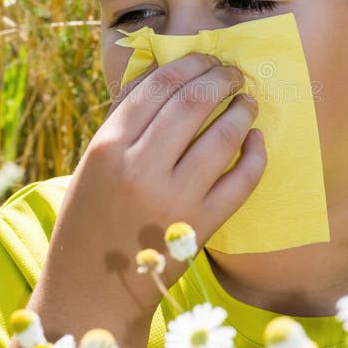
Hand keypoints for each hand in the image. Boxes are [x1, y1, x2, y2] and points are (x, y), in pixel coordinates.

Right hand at [35, 53, 265, 337]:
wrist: (92, 288)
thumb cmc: (91, 217)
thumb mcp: (93, 163)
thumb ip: (124, 120)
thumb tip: (166, 71)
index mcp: (108, 147)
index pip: (158, 85)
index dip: (190, 64)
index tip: (208, 59)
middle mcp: (141, 168)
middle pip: (193, 102)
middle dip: (220, 78)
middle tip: (233, 74)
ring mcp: (174, 198)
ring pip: (223, 136)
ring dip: (242, 110)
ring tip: (248, 101)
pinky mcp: (202, 226)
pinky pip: (242, 179)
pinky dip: (255, 154)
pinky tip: (256, 140)